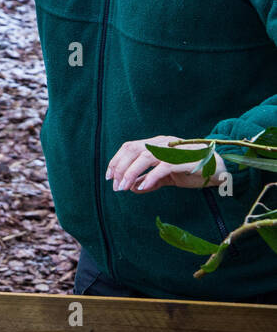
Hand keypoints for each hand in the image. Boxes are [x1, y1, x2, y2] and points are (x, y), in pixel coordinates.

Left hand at [106, 135, 227, 193]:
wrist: (222, 170)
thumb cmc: (193, 170)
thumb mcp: (167, 176)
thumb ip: (150, 180)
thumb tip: (132, 188)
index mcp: (157, 143)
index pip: (130, 147)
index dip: (116, 160)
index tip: (109, 176)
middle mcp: (163, 143)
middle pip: (133, 149)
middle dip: (120, 167)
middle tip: (115, 185)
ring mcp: (174, 150)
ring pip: (145, 156)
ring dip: (131, 173)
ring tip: (124, 187)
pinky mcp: (185, 160)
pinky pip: (163, 167)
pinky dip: (150, 177)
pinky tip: (143, 187)